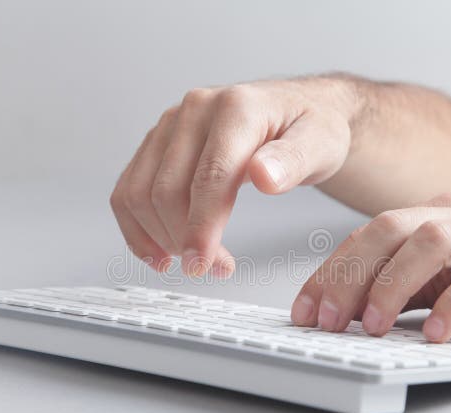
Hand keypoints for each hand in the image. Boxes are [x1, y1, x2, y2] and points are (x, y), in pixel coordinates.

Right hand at [110, 76, 359, 275]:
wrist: (297, 110)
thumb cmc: (311, 128)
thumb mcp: (322, 143)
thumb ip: (294, 160)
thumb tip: (264, 175)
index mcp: (236, 108)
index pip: (208, 177)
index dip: (201, 226)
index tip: (202, 263)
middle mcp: (195, 110)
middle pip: (167, 189)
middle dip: (184, 239)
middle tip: (213, 267)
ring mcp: (171, 125)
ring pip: (140, 192)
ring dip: (159, 237)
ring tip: (193, 260)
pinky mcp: (158, 142)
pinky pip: (129, 190)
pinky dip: (137, 227)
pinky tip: (159, 252)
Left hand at [291, 192, 450, 340]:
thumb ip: (413, 286)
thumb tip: (357, 312)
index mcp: (438, 214)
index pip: (369, 234)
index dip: (331, 271)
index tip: (305, 310)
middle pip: (388, 229)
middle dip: (349, 276)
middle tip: (326, 321)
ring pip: (430, 241)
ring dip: (393, 286)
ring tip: (373, 328)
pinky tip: (436, 333)